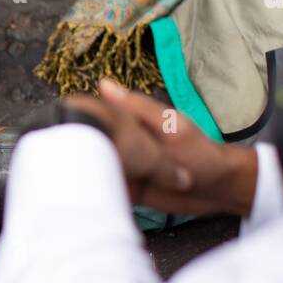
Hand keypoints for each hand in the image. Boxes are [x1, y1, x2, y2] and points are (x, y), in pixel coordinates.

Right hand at [55, 93, 194, 207]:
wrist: (218, 189)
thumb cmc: (200, 153)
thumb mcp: (171, 127)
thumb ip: (141, 109)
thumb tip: (104, 84)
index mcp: (129, 123)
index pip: (95, 118)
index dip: (78, 123)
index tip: (65, 129)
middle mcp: (122, 144)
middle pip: (89, 146)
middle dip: (79, 155)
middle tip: (73, 165)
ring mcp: (123, 168)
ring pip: (94, 170)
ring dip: (86, 176)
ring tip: (79, 183)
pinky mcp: (126, 190)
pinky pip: (105, 191)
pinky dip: (99, 194)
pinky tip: (90, 199)